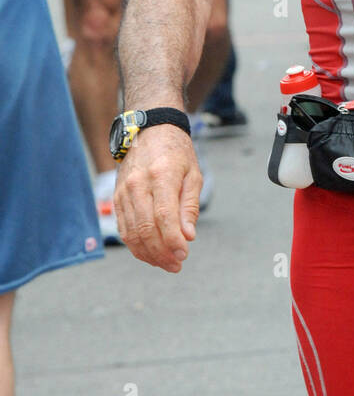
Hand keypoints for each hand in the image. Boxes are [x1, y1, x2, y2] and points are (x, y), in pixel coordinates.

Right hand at [114, 125, 200, 272]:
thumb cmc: (177, 152)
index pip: (164, 217)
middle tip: (177, 265)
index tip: (184, 255)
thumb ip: (189, 207)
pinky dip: (136, 245)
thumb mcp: (193, 174)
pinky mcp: (117, 196)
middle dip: (161, 253)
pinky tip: (150, 253)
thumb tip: (188, 237)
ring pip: (131, 232)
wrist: (150, 130)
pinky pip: (124, 228)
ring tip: (166, 263)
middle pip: (146, 229)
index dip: (173, 241)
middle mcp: (138, 184)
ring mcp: (124, 191)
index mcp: (161, 176)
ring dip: (148, 254)